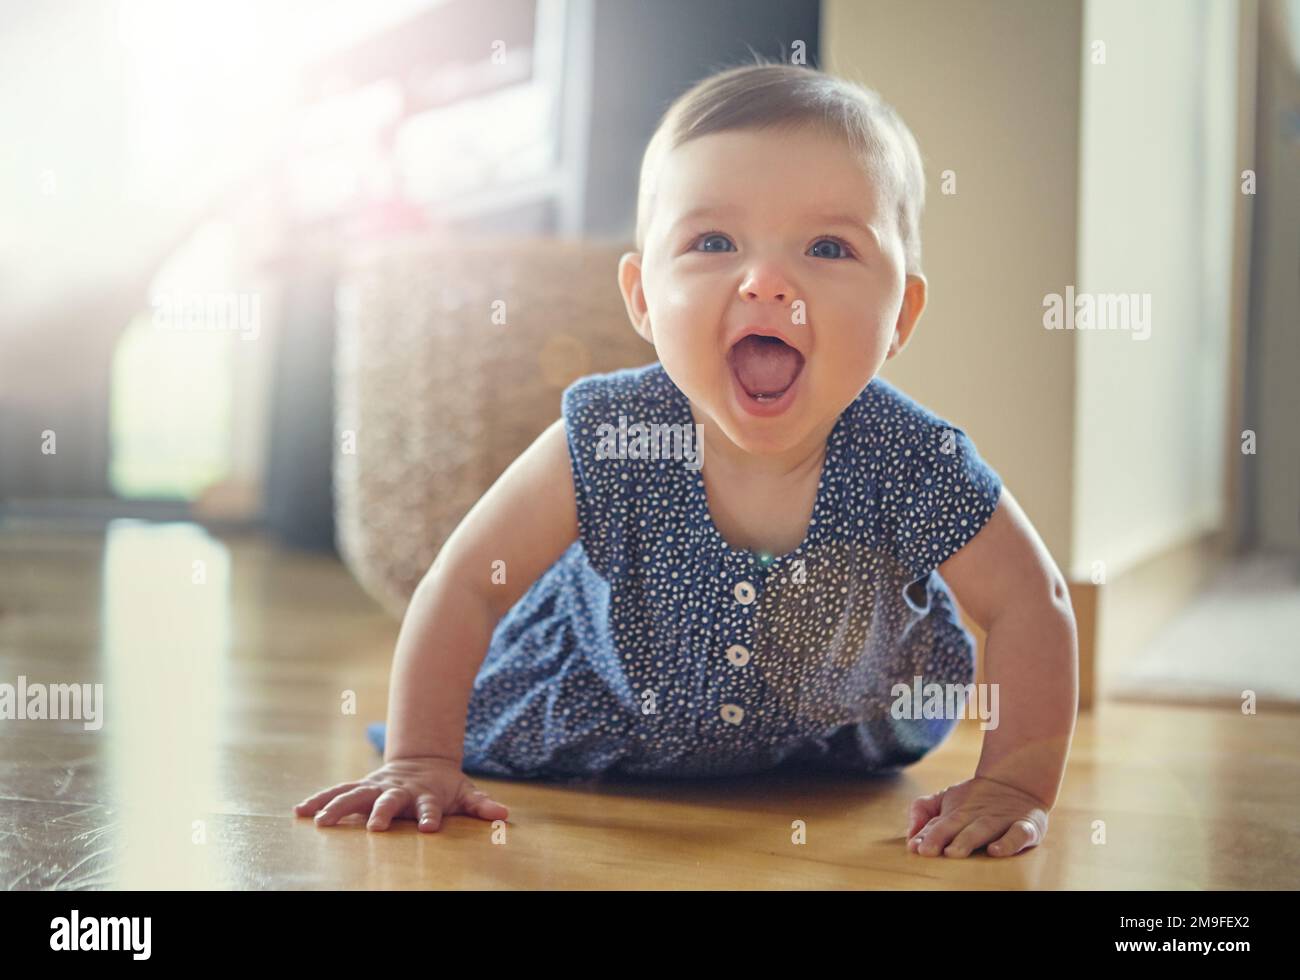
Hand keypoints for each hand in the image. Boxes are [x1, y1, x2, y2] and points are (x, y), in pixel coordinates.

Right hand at [294, 757, 508, 831]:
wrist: (424, 760)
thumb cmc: (445, 785)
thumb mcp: (466, 793)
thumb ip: (482, 805)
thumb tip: (504, 815)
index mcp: (425, 794)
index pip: (430, 807)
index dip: (431, 816)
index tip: (430, 828)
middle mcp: (398, 789)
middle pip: (388, 800)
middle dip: (381, 812)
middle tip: (375, 828)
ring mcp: (378, 786)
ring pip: (355, 794)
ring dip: (338, 806)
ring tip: (319, 821)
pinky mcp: (362, 787)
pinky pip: (338, 793)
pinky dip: (320, 800)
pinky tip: (299, 811)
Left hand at [905, 776, 1048, 857]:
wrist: (1018, 781)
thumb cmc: (974, 799)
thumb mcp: (946, 798)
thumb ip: (923, 811)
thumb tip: (909, 836)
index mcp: (956, 812)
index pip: (937, 824)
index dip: (926, 835)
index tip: (915, 847)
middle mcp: (976, 815)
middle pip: (955, 825)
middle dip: (940, 837)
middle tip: (926, 851)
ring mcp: (1001, 820)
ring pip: (983, 830)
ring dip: (967, 840)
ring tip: (953, 852)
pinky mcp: (1026, 826)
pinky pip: (1018, 834)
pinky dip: (1009, 842)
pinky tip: (996, 851)